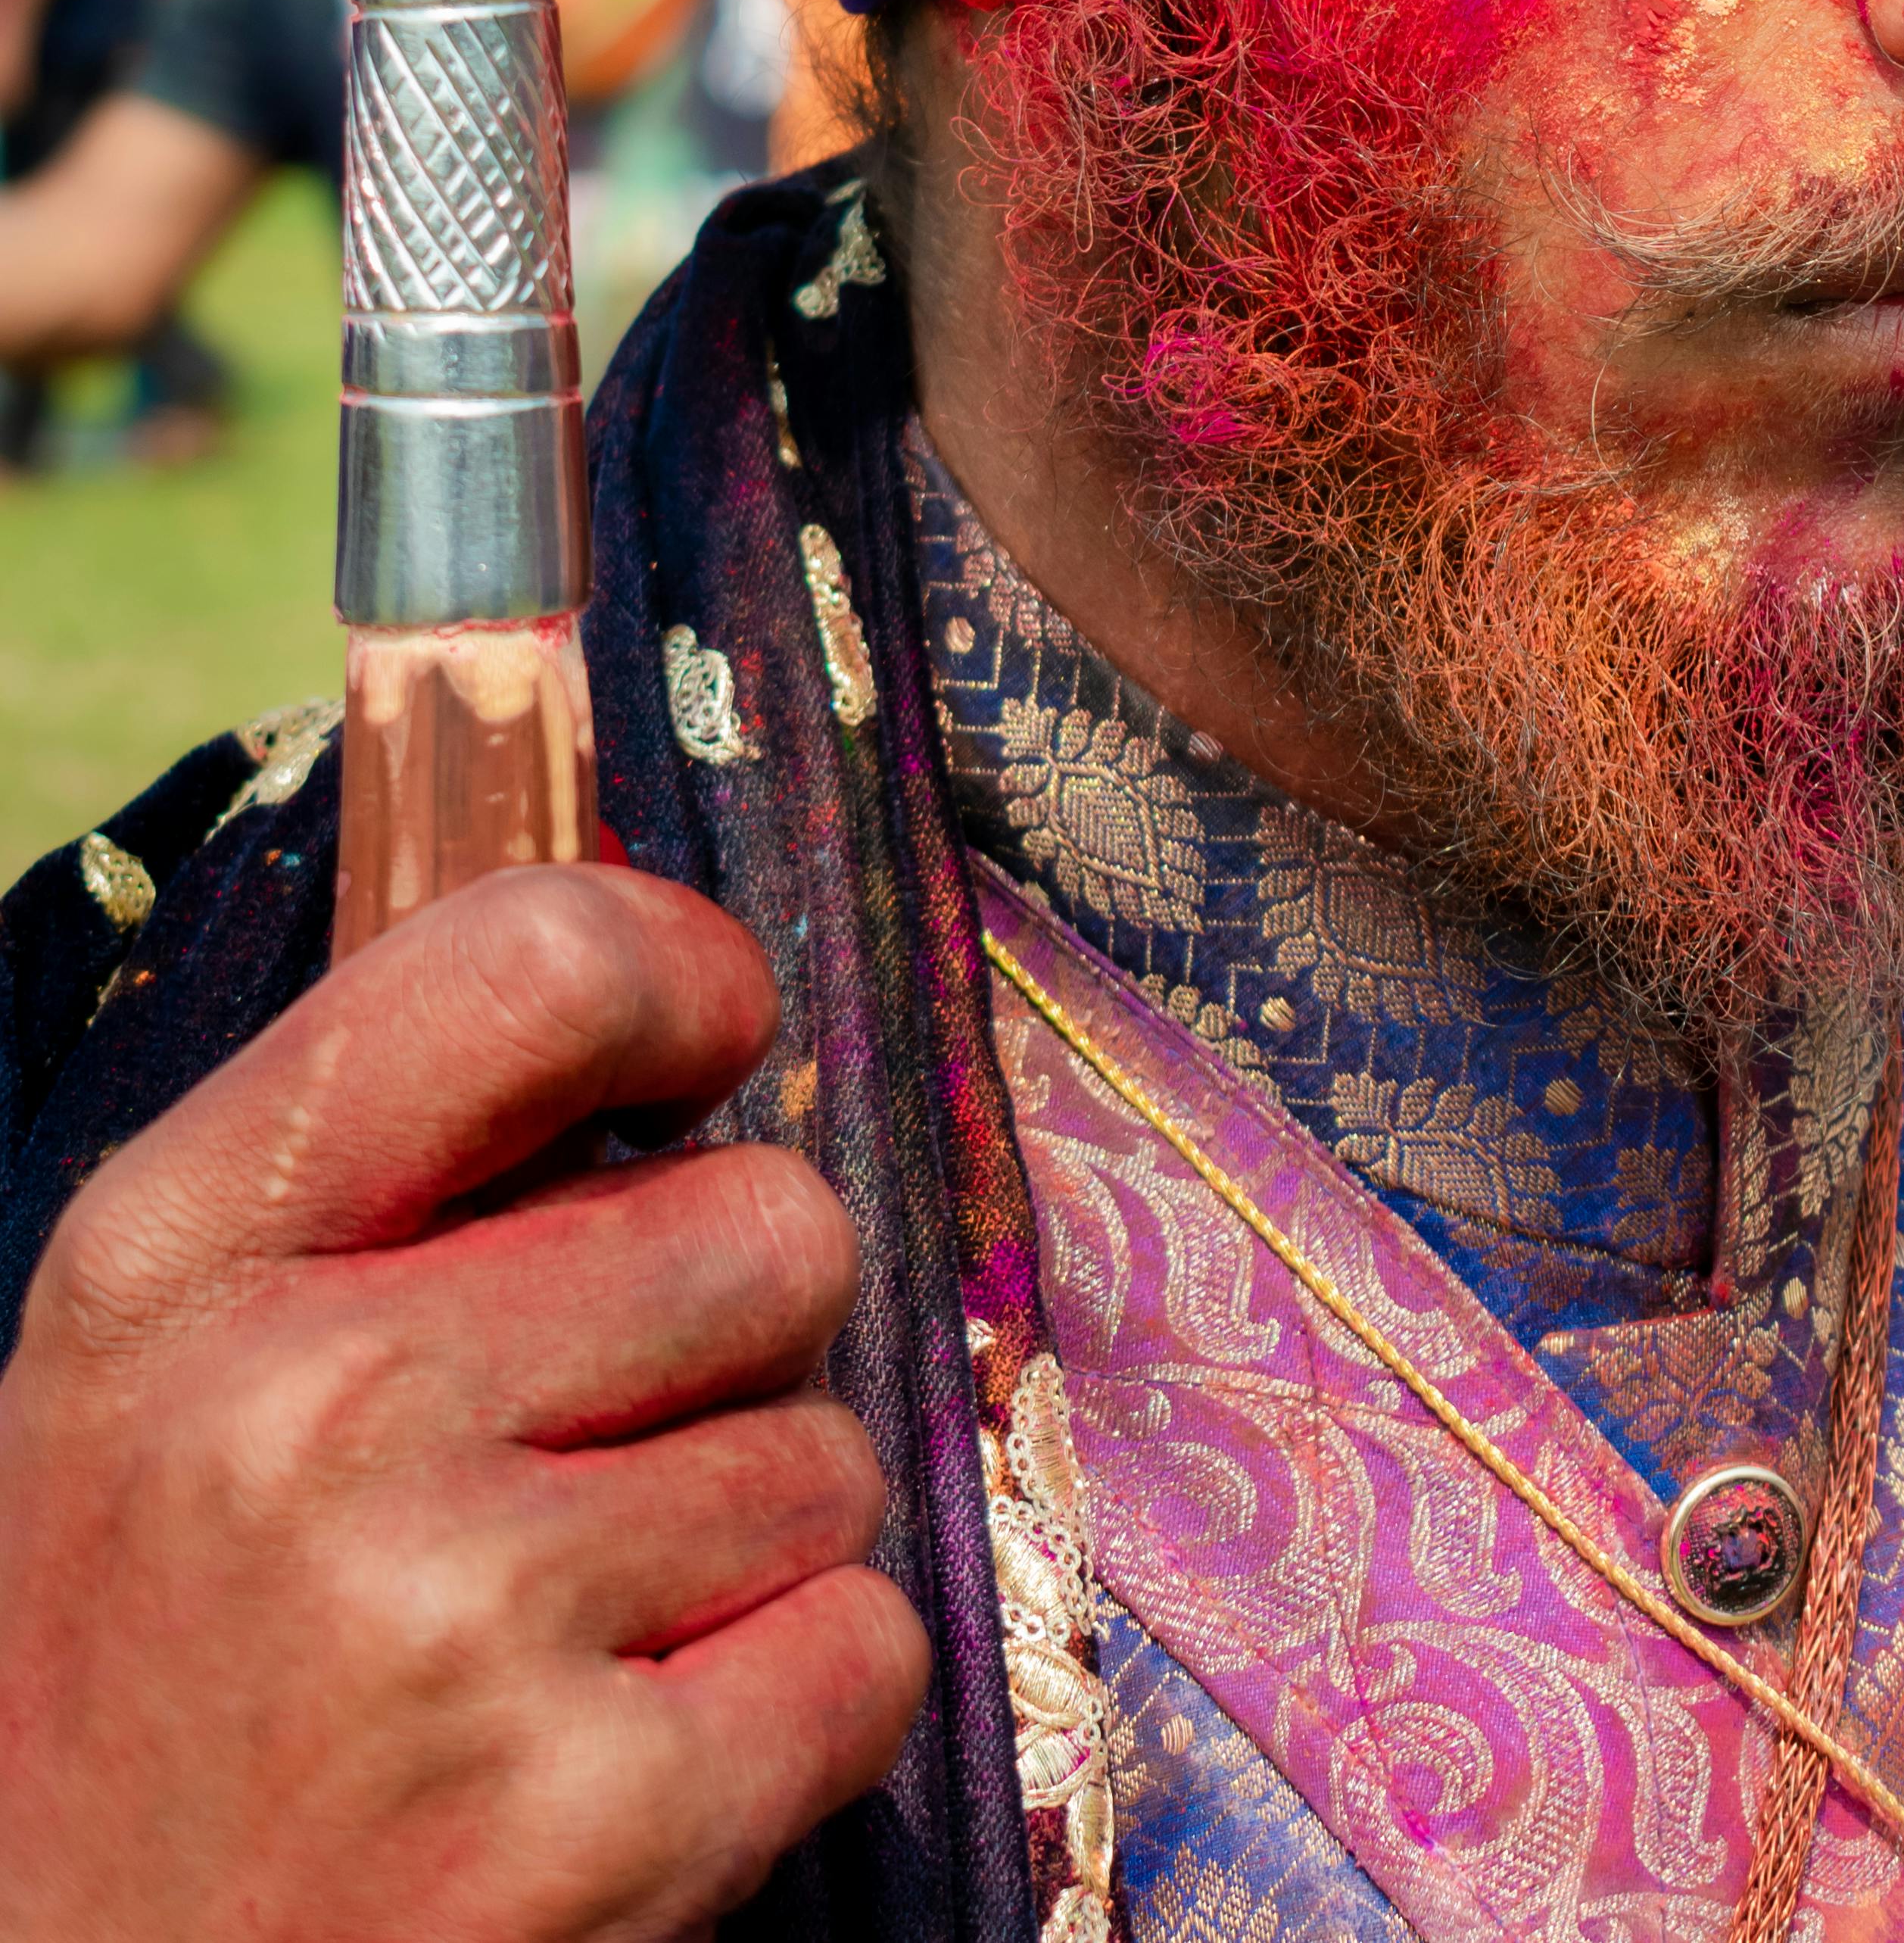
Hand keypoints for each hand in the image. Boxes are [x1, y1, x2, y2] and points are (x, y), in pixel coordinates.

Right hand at [0, 865, 928, 1942]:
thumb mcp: (166, 1376)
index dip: (681, 982)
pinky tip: (632, 1765)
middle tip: (588, 1464)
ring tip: (574, 1644)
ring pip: (833, 1454)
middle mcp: (311, 1412)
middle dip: (731, 1343)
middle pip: (768, 1223)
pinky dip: (797, 1714)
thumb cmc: (152, 1687)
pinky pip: (869, 1652)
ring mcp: (460, 1619)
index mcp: (179, 1263)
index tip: (698, 1057)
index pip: (533, 964)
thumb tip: (668, 1007)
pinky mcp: (594, 1821)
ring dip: (752, 1549)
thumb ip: (382, 1182)